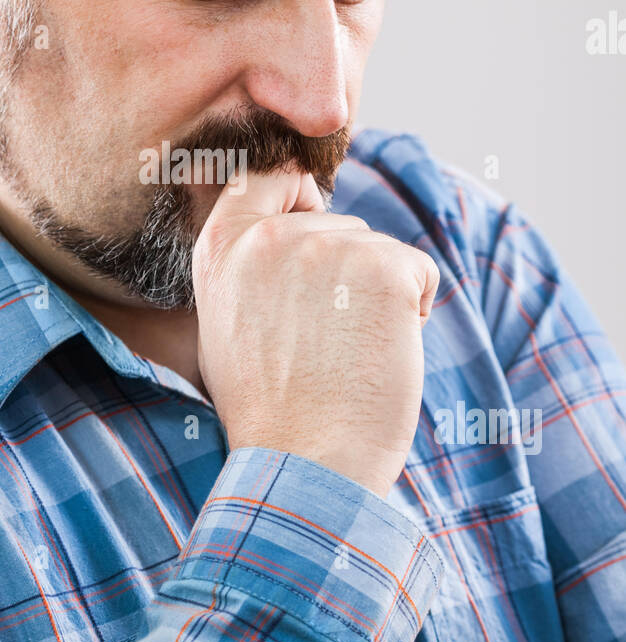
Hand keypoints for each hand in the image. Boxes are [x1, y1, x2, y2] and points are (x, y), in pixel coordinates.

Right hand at [192, 167, 438, 498]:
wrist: (304, 466)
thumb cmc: (269, 409)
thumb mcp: (227, 321)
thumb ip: (250, 263)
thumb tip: (298, 217)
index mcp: (221, 246)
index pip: (267, 175)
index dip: (299, 197)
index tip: (311, 230)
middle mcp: (270, 235)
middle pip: (337, 224)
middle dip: (345, 273)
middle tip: (323, 342)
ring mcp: (329, 248)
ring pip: (380, 251)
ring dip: (380, 296)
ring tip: (347, 355)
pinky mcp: (385, 269)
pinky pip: (419, 271)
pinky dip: (413, 311)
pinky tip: (380, 355)